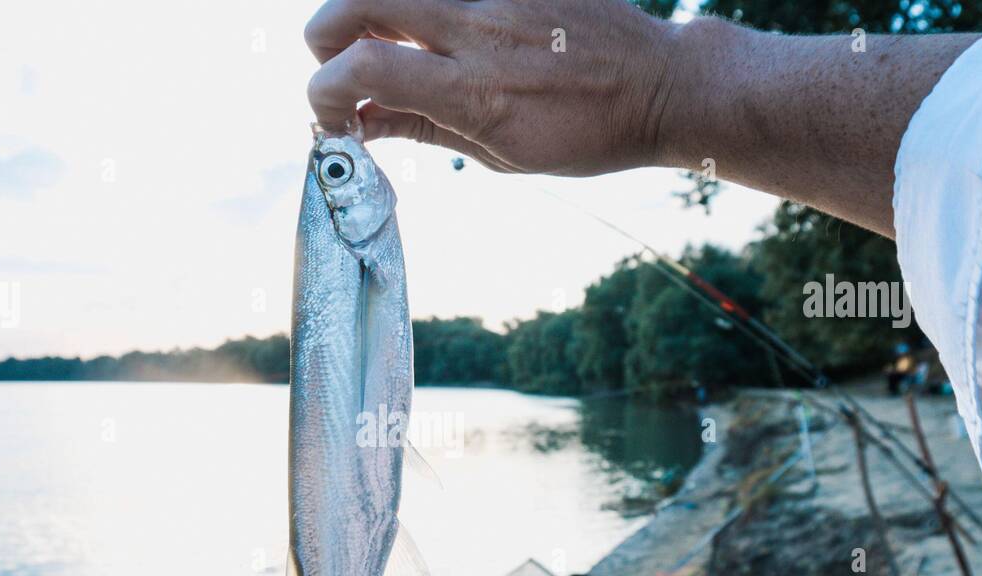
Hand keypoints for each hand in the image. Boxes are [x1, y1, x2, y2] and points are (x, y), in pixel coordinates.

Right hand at [304, 0, 679, 175]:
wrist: (657, 87)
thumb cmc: (582, 134)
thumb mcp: (499, 154)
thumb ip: (424, 129)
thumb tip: (361, 124)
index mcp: (473, 93)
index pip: (361, 71)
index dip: (323, 93)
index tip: (332, 118)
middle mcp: (477, 33)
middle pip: (358, 4)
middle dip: (324, 39)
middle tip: (336, 69)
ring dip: (367, 15)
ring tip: (382, 47)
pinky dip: (422, 11)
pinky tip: (434, 35)